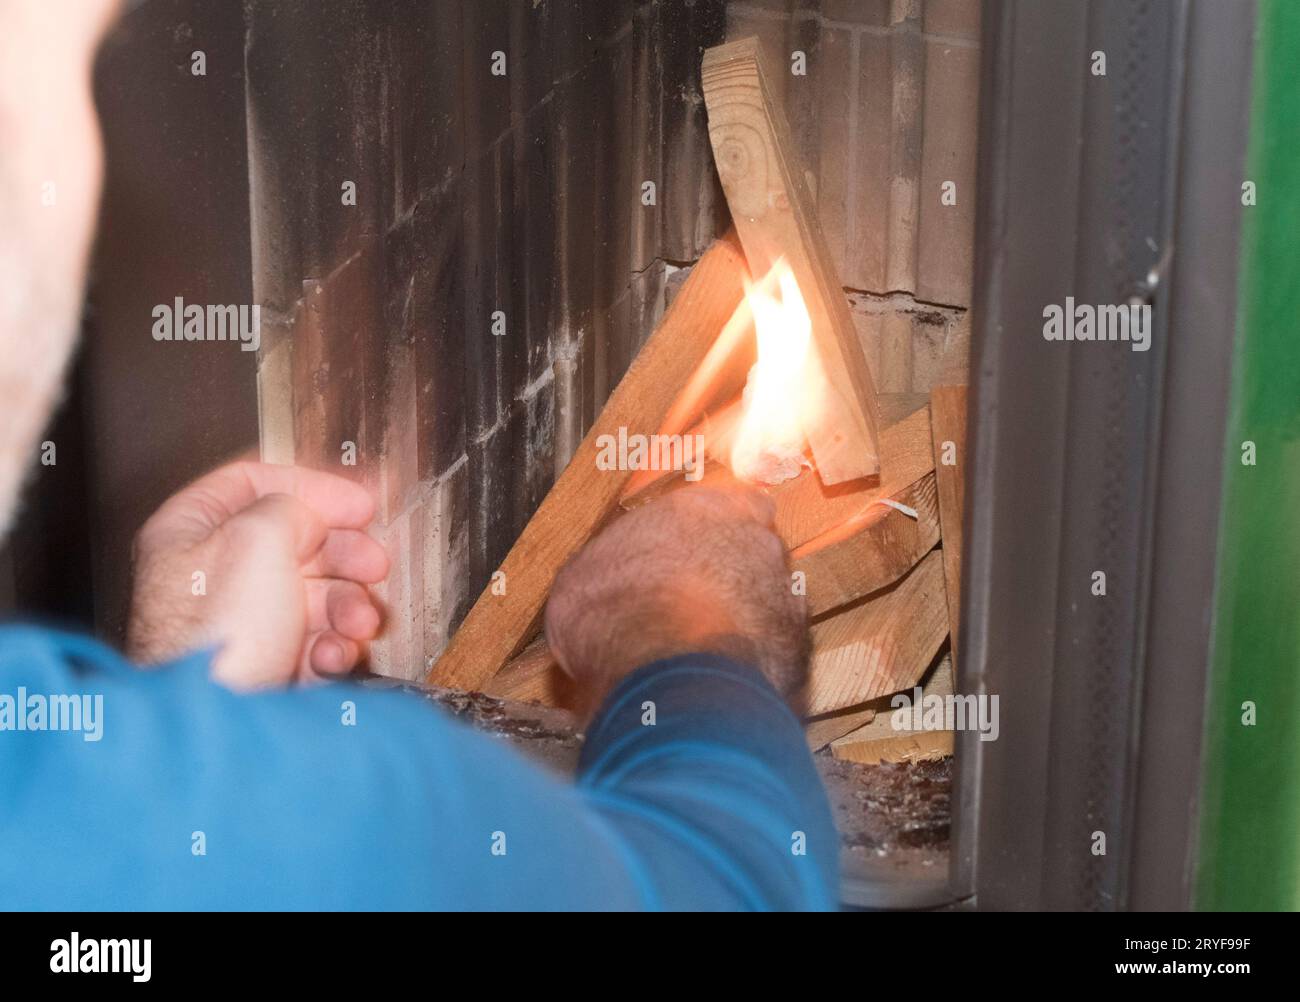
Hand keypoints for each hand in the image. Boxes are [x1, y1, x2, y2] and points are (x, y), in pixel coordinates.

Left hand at [126, 461, 388, 689]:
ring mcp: (239, 623)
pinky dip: (332, 647)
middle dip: (344, 555)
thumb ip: (291, 508)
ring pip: (313, 596)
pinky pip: (311, 644)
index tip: (359, 503)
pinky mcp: (263, 665)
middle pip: (294, 542)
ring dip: (348, 607)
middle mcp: (209, 573)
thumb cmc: (220, 630)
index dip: (311, 486)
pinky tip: (332, 658)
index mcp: (189, 530)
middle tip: (376, 565)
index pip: (252, 482)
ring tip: (359, 623)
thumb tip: (311, 518)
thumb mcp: (259, 539)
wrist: (218, 724)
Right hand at [544, 485, 807, 713]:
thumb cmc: (619, 616)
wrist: (666, 676)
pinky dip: (754, 657)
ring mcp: (782, 590)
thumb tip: (594, 589)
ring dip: (742, 615)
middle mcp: (755, 539)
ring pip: (768, 596)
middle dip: (728, 571)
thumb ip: (607, 569)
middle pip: (751, 546)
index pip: (725, 501)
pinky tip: (720, 674)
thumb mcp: (581, 582)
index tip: (685, 550)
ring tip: (701, 646)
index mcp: (703, 507)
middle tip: (689, 602)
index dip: (707, 529)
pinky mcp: (796, 644)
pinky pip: (776, 646)